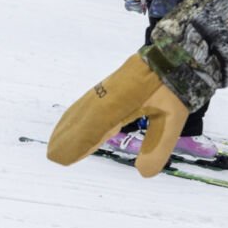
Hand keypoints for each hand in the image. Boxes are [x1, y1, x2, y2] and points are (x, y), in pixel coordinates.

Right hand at [48, 53, 187, 177]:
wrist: (174, 54)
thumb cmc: (174, 88)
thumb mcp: (171, 120)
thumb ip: (157, 147)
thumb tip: (143, 173)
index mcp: (118, 105)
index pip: (91, 130)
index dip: (76, 145)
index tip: (60, 159)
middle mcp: (106, 97)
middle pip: (81, 120)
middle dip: (66, 138)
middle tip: (52, 156)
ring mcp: (107, 89)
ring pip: (82, 109)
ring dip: (69, 125)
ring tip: (57, 141)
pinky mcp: (111, 84)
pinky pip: (88, 101)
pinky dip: (77, 112)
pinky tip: (76, 117)